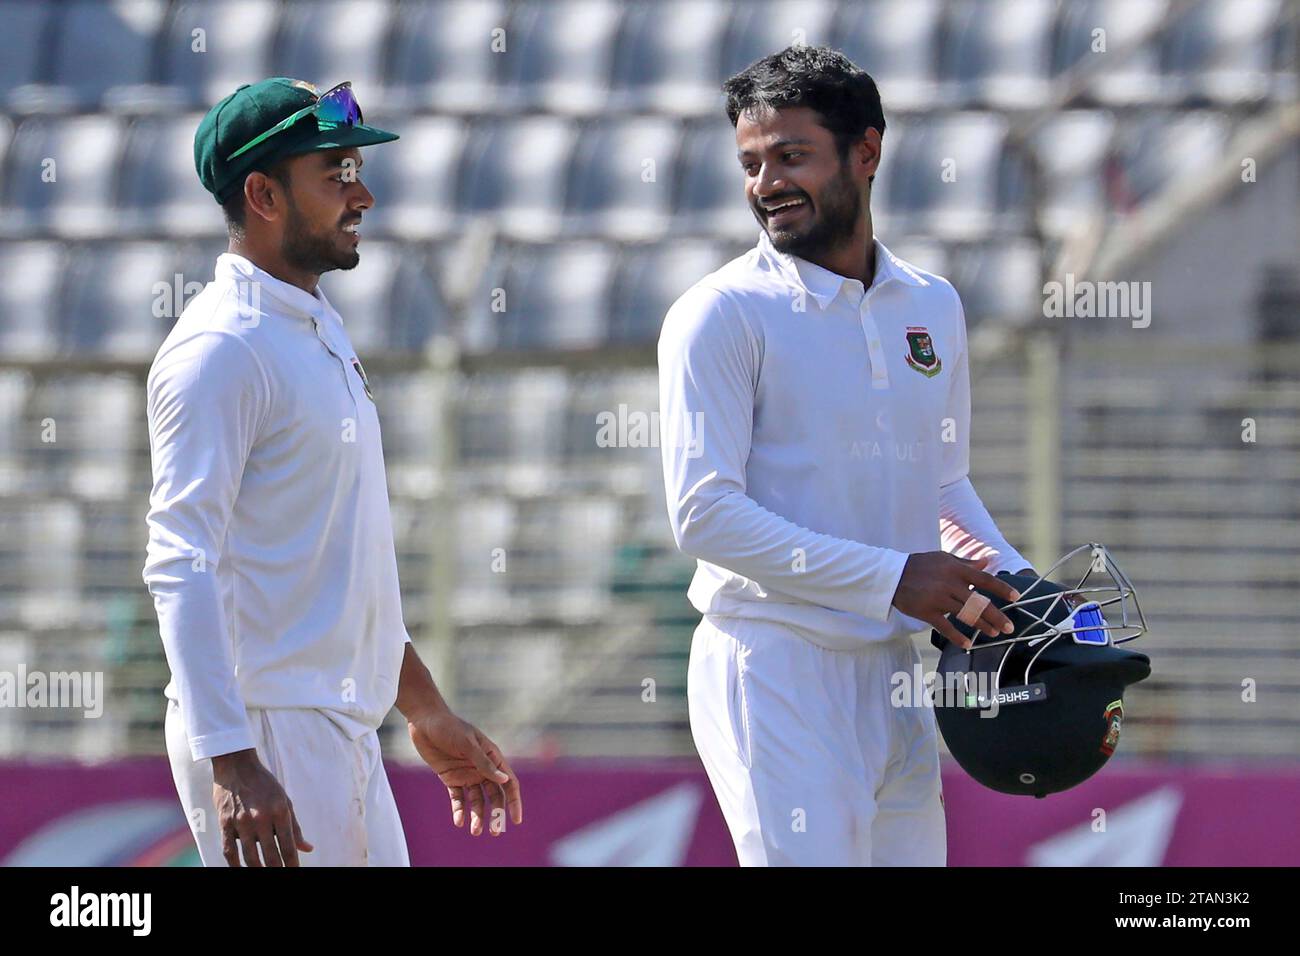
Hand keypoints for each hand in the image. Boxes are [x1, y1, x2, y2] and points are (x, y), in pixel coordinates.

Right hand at [211, 749, 312, 866]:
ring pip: (250, 857)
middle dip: (277, 870)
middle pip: (270, 855)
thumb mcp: (285, 800)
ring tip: (264, 874)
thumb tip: (307, 848)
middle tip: (280, 875)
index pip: (288, 845)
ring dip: (258, 870)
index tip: (295, 872)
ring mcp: (241, 821)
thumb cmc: (265, 784)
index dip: (292, 863)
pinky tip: (241, 870)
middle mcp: (261, 817)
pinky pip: (229, 850)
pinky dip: (235, 865)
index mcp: (280, 811)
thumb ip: (295, 827)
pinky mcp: (224, 822)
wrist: (237, 765)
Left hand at [408, 709, 522, 836]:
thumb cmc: (450, 728)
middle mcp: (482, 768)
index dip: (514, 801)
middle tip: (495, 832)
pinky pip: (458, 798)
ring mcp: (467, 774)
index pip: (508, 782)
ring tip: (475, 831)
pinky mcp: (451, 779)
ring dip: (478, 816)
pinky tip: (459, 821)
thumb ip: (484, 762)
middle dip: (496, 814)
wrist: (425, 722)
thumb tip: (504, 780)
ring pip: (477, 800)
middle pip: (495, 795)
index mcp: (492, 757)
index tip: (515, 819)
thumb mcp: (468, 744)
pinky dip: (460, 810)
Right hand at [893, 552, 1022, 649]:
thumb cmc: (920, 565)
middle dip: (996, 616)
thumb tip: (986, 562)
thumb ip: (966, 563)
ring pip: (966, 616)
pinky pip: (946, 627)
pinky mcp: (927, 612)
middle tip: (1009, 627)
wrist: (892, 575)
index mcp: (955, 570)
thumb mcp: (943, 559)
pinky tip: (968, 644)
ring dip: (982, 626)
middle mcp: (949, 584)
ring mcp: (938, 599)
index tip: (1016, 597)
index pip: (984, 579)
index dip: (1002, 588)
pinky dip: (957, 637)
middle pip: (979, 602)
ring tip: (994, 633)